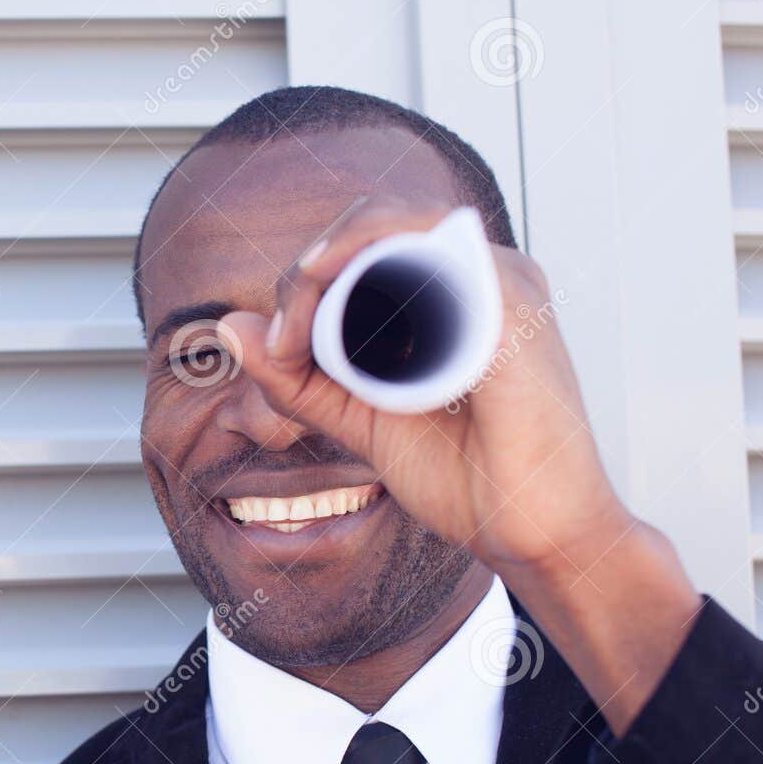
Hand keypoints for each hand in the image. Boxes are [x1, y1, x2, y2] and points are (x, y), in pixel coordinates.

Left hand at [216, 196, 700, 730]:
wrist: (532, 535)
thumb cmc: (465, 477)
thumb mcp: (357, 419)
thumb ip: (296, 376)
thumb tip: (230, 325)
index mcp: (452, 294)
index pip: (361, 248)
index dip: (304, 285)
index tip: (275, 350)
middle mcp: (481, 274)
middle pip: (372, 228)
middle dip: (308, 275)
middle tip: (281, 342)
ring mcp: (503, 283)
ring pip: (396, 229)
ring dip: (329, 269)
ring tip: (296, 335)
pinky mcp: (515, 306)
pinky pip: (437, 257)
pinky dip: (373, 270)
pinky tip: (335, 307)